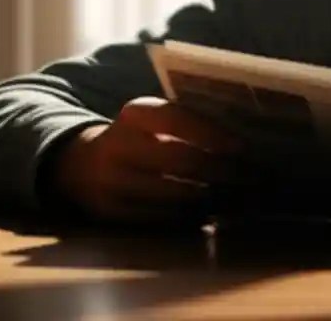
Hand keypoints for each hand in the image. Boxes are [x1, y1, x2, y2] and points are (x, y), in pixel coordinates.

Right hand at [48, 96, 246, 224]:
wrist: (81, 166)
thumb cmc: (139, 139)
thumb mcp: (154, 120)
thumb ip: (188, 124)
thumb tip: (241, 143)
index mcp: (134, 114)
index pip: (176, 117)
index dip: (211, 133)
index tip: (243, 147)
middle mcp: (118, 144)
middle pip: (177, 158)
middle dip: (218, 170)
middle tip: (250, 178)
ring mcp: (110, 180)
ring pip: (170, 192)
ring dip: (208, 196)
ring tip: (237, 197)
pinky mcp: (109, 211)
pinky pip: (158, 217)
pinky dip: (187, 216)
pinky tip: (208, 213)